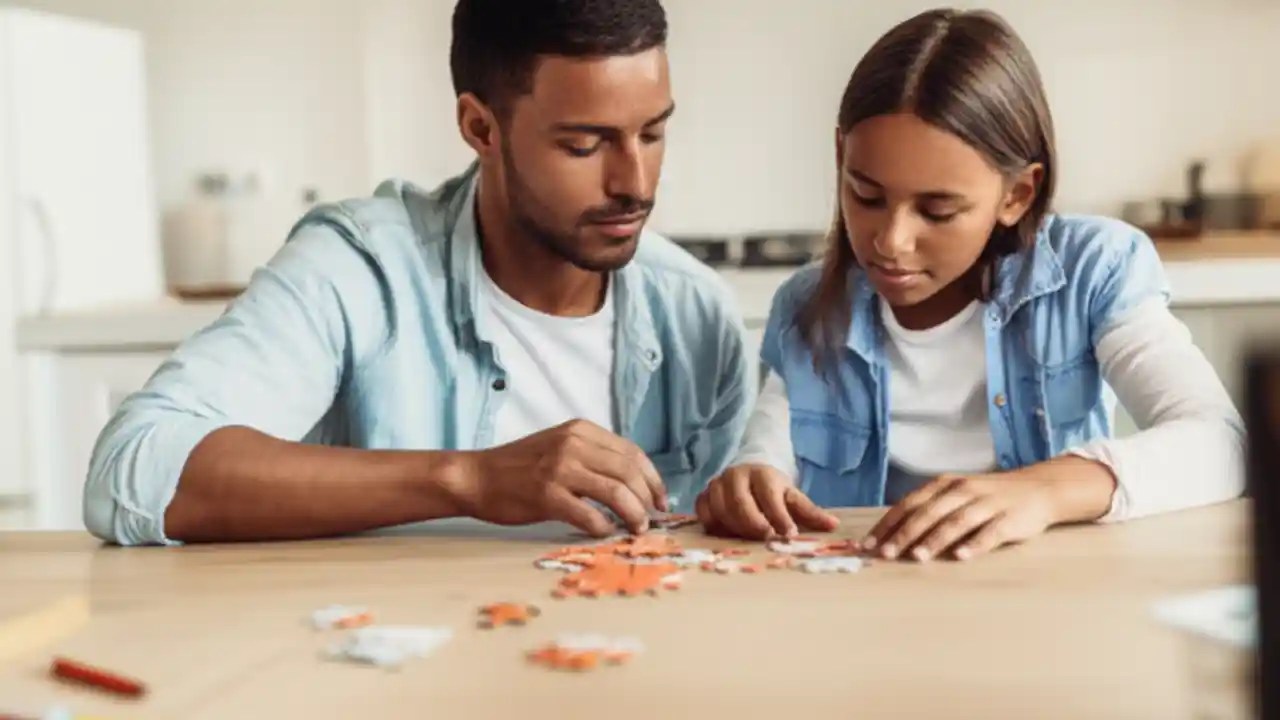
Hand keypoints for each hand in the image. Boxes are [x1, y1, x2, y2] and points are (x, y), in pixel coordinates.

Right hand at [453, 420, 666, 536]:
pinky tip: (605, 533)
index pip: (633, 453)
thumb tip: (633, 485)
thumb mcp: (559, 447)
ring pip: (616, 492)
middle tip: (651, 520)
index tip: (660, 500)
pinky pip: (590, 515)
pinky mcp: (546, 495)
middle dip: (648, 499)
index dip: (653, 480)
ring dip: (633, 515)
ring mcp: (559, 468)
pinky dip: (604, 527)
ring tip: (636, 529)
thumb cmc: (518, 468)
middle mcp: (573, 444)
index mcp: (581, 430)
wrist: (476, 477)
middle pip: (630, 472)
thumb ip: (592, 457)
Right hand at [695, 464, 838, 539]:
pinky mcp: (703, 496)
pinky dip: (714, 526)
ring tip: (749, 540)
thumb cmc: (773, 490)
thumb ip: (810, 512)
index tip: (789, 534)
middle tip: (767, 539)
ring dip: (735, 528)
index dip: (779, 516)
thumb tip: (833, 525)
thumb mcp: (792, 497)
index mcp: (762, 474)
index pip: (769, 495)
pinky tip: (727, 535)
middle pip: (741, 503)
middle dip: (754, 524)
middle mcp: (737, 476)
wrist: (748, 473)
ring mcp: (717, 485)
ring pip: (720, 509)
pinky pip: (704, 513)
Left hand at [862, 470, 1063, 561]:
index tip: (869, 543)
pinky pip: (990, 532)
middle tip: (887, 554)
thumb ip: (929, 510)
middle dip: (905, 534)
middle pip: (928, 513)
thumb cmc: (987, 496)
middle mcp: (963, 490)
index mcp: (944, 485)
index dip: (888, 524)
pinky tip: (961, 556)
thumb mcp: (955, 494)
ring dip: (935, 539)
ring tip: (918, 557)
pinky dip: (975, 544)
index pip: (909, 504)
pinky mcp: (1009, 519)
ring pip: (956, 521)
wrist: (1038, 488)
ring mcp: (987, 504)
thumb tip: (892, 534)